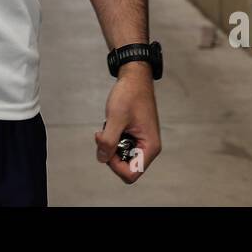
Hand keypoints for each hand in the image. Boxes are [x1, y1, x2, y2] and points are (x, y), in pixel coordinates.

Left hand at [94, 63, 160, 182]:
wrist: (134, 77)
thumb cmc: (130, 94)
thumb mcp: (116, 118)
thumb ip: (108, 141)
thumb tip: (101, 158)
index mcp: (150, 146)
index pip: (131, 173)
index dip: (114, 166)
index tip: (106, 146)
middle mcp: (148, 147)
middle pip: (126, 167)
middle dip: (111, 154)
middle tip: (104, 135)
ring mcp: (142, 141)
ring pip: (122, 156)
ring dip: (111, 145)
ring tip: (109, 126)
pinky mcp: (136, 135)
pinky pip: (121, 146)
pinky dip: (113, 138)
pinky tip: (112, 124)